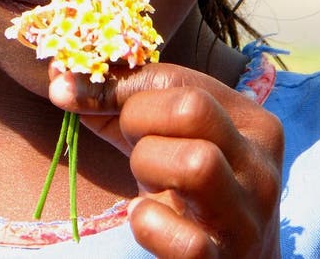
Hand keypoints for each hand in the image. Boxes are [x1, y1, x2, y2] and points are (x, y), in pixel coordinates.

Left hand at [49, 63, 282, 257]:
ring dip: (147, 166)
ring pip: (196, 164)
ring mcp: (248, 218)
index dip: (118, 84)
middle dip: (138, 120)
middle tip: (132, 143)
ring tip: (144, 181)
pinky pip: (184, 241)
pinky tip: (143, 217)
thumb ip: (118, 103)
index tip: (78, 91)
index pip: (175, 79)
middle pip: (192, 110)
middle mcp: (259, 165)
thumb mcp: (166, 135)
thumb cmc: (188, 186)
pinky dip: (149, 224)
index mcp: (251, 121)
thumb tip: (60, 78)